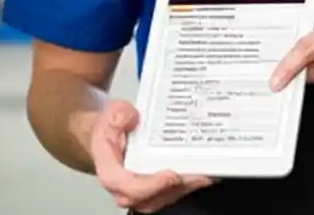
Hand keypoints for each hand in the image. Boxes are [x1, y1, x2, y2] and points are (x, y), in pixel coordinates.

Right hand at [87, 99, 215, 212]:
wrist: (110, 136)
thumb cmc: (110, 130)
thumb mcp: (111, 113)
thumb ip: (118, 114)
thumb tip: (131, 118)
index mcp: (109, 170)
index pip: (126, 186)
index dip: (149, 185)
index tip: (170, 175)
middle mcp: (123, 187)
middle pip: (148, 199)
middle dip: (174, 188)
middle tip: (194, 175)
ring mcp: (140, 191)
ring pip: (162, 199)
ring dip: (184, 188)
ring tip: (203, 173)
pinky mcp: (154, 190)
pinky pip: (170, 193)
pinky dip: (187, 185)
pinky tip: (202, 173)